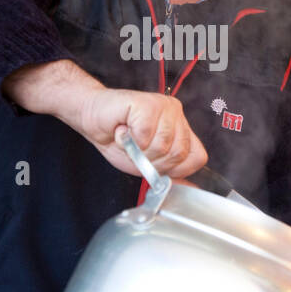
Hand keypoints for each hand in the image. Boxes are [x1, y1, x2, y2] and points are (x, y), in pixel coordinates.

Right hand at [2, 60, 207, 179]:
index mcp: (181, 129)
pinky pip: (145, 134)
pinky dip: (128, 139)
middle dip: (152, 160)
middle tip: (136, 148)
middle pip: (178, 153)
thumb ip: (169, 172)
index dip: (174, 168)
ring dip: (138, 149)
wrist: (93, 119)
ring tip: (129, 137)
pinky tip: (123, 129)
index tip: (154, 163)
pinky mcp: (148, 102)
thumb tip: (189, 188)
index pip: (197, 157)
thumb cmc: (118, 140)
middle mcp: (176, 114)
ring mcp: (164, 106)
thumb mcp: (147, 164)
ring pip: (162, 145)